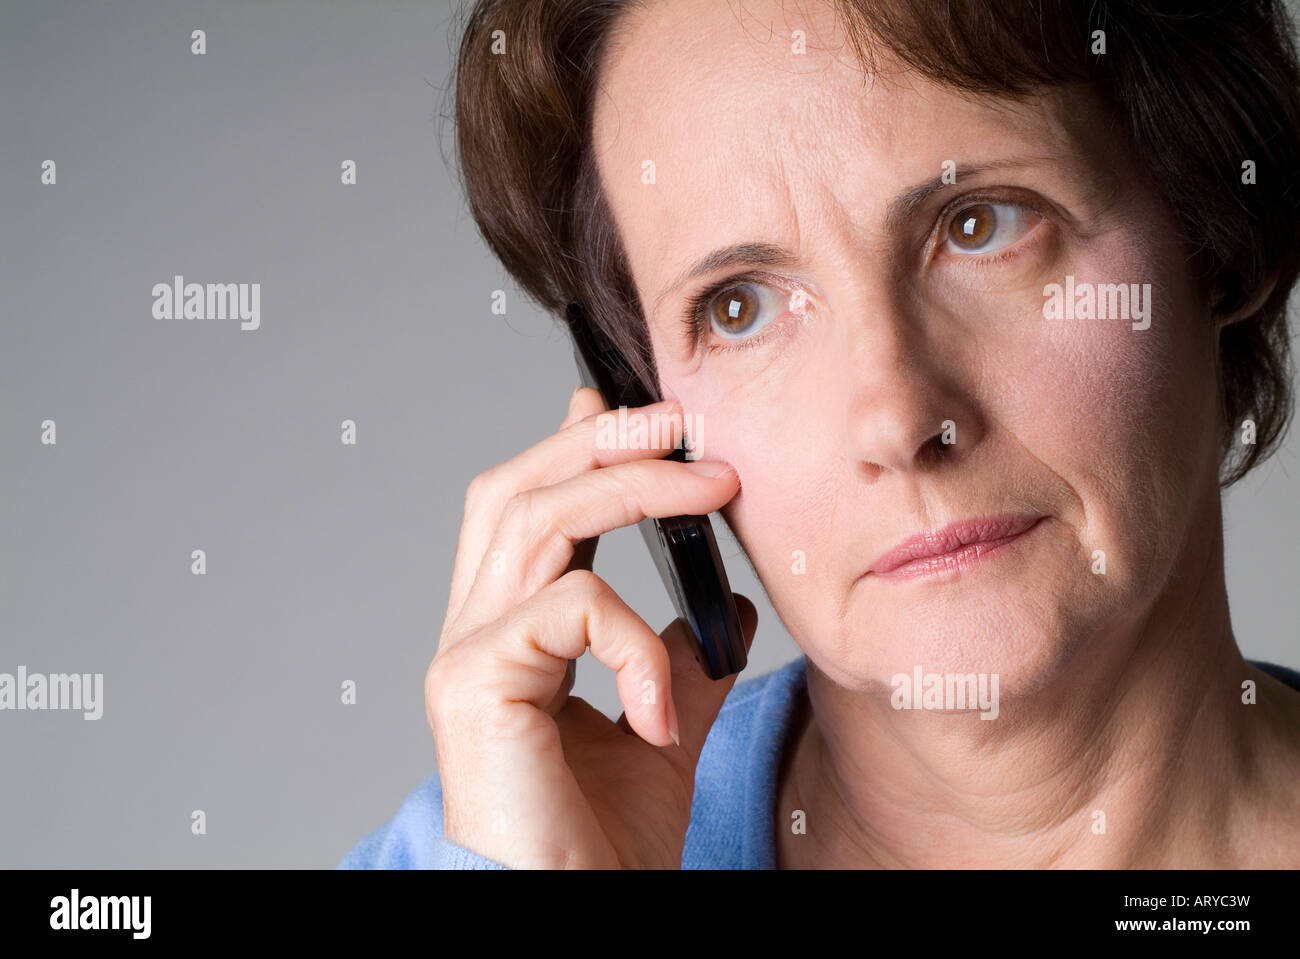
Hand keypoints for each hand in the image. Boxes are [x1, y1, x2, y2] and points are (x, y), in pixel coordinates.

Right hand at [424, 386, 756, 867]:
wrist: (570, 916)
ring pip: (535, 518)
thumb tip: (726, 615)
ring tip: (710, 487)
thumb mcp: (661, 733)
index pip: (526, 510)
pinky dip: (635, 639)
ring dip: (628, 487)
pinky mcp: (476, 682)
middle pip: (515, 490)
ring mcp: (467, 654)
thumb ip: (681, 665)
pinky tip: (660, 706)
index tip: (624, 405)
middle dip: (595, 440)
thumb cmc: (597, 845)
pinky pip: (571, 606)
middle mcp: (476, 634)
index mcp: (510, 636)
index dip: (568, 447)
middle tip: (676, 418)